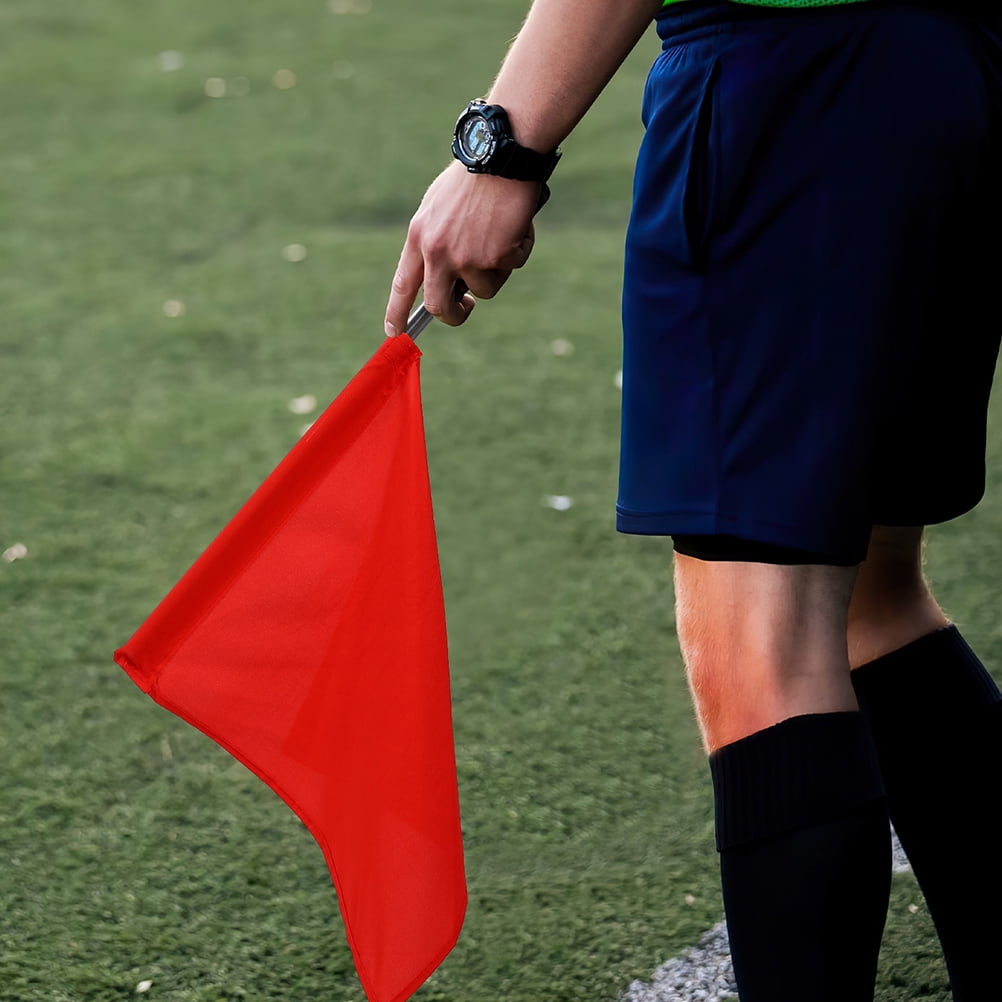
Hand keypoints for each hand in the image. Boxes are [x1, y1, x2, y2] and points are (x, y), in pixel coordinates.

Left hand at [385, 161, 539, 335]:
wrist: (501, 154)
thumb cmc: (474, 177)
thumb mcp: (439, 208)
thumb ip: (436, 242)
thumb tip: (450, 281)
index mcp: (419, 236)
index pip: (403, 284)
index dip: (396, 312)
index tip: (393, 332)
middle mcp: (437, 251)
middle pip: (439, 305)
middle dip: (454, 314)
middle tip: (466, 307)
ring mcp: (465, 257)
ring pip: (483, 290)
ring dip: (496, 270)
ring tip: (501, 235)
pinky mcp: (493, 257)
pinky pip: (509, 269)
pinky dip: (518, 251)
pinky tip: (515, 225)